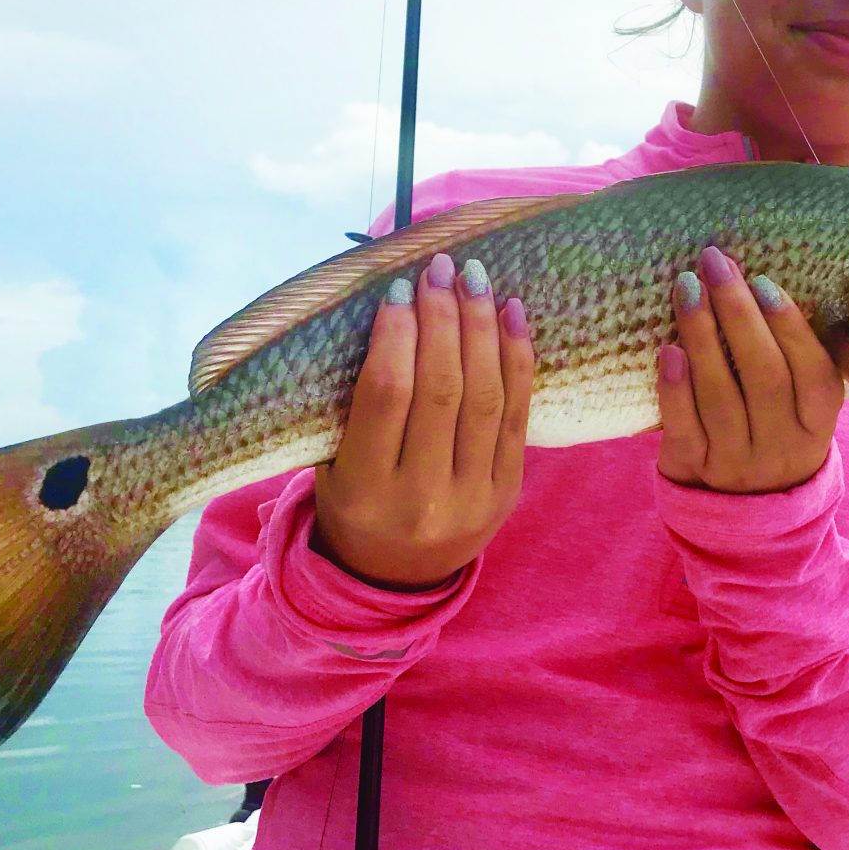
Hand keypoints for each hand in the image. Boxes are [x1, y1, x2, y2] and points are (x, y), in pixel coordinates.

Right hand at [313, 252, 533, 589]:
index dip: (396, 333)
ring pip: (485, 397)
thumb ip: (352, 403)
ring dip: (482, 328)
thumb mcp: (330, 464)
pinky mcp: (509, 491)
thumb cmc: (352, 504)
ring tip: (475, 279)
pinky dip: (518, 358)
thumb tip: (387, 308)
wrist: (394, 581)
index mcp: (365, 489)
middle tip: (440, 269)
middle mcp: (422, 497)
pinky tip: (512, 313)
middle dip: (443, 319)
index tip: (398, 287)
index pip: (386, 394)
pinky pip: (518, 414)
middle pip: (442, 389)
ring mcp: (474, 497)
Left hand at [656, 246, 843, 493]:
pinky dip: (675, 389)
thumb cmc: (773, 434)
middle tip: (715, 264)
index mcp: (816, 423)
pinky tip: (668, 350)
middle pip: (763, 376)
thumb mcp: (799, 407)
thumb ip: (790, 357)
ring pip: (720, 397)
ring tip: (686, 289)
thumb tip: (753, 281)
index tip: (763, 282)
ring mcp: (737, 462)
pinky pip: (684, 427)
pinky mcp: (695, 469)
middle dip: (738, 314)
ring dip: (701, 337)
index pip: (812, 373)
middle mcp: (781, 445)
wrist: (746, 517)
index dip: (791, 327)